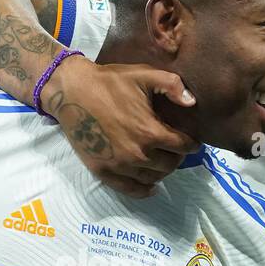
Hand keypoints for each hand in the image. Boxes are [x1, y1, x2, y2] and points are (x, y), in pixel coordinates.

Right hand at [42, 58, 199, 197]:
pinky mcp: (103, 171)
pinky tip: (151, 187)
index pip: (183, 146)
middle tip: (175, 150)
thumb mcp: (144, 74)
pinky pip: (129, 189)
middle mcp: (137, 154)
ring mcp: (119, 165)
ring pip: (152, 178)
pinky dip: (144, 191)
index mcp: (150, 131)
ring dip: (161, 172)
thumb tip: (193, 102)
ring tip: (162, 162)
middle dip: (177, 157)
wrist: (72, 92)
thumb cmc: (109, 82)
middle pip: (169, 165)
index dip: (191, 144)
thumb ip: (172, 85)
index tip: (192, 142)